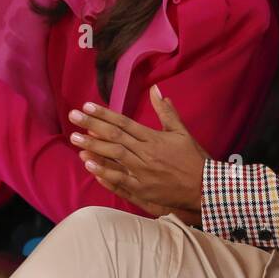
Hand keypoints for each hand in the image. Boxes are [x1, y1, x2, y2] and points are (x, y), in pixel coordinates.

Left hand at [71, 85, 206, 215]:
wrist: (205, 187)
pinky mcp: (142, 188)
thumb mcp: (182, 132)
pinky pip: (120, 179)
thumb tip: (156, 89)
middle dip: (92, 125)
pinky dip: (104, 171)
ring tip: (75, 138)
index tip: (87, 106)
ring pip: (114, 156)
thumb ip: (166, 111)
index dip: (105, 114)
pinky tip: (88, 164)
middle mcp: (146, 153)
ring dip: (93, 146)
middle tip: (73, 116)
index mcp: (154, 138)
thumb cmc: (194, 158)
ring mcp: (143, 171)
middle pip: (115, 137)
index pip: (124, 123)